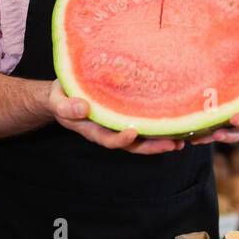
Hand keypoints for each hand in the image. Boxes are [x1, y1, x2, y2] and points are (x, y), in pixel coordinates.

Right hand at [48, 80, 183, 154]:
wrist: (65, 91)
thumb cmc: (61, 96)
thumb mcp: (57, 100)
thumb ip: (65, 107)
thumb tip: (83, 108)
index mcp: (93, 130)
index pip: (108, 139)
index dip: (121, 139)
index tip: (133, 133)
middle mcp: (110, 130)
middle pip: (132, 145)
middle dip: (152, 147)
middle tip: (172, 145)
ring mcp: (119, 124)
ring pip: (142, 137)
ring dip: (161, 139)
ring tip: (182, 140)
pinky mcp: (127, 113)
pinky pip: (144, 122)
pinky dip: (160, 125)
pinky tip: (177, 121)